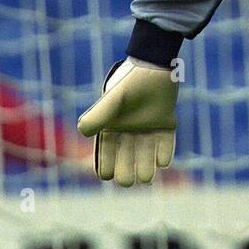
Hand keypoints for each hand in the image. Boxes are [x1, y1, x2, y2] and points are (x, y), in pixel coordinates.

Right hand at [77, 58, 177, 185]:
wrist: (156, 66)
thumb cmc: (130, 83)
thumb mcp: (113, 99)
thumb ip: (99, 114)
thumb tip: (82, 131)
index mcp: (112, 126)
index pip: (107, 151)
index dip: (105, 165)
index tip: (106, 176)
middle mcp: (129, 131)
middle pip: (126, 158)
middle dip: (125, 172)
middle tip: (127, 182)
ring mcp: (148, 129)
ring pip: (146, 155)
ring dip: (145, 167)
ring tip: (146, 178)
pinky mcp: (166, 125)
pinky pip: (165, 145)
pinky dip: (164, 154)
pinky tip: (163, 162)